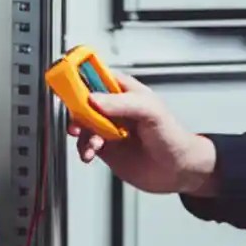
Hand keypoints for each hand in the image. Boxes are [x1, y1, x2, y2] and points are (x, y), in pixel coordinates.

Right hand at [65, 71, 217, 195]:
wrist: (178, 170)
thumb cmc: (172, 135)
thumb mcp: (150, 112)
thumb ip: (122, 103)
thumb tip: (93, 99)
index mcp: (123, 89)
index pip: (95, 75)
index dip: (79, 77)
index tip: (67, 84)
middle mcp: (113, 106)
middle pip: (82, 100)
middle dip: (76, 109)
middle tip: (78, 121)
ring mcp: (108, 127)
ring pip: (82, 123)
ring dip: (81, 132)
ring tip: (93, 142)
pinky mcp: (105, 147)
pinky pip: (85, 143)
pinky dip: (83, 148)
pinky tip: (90, 153)